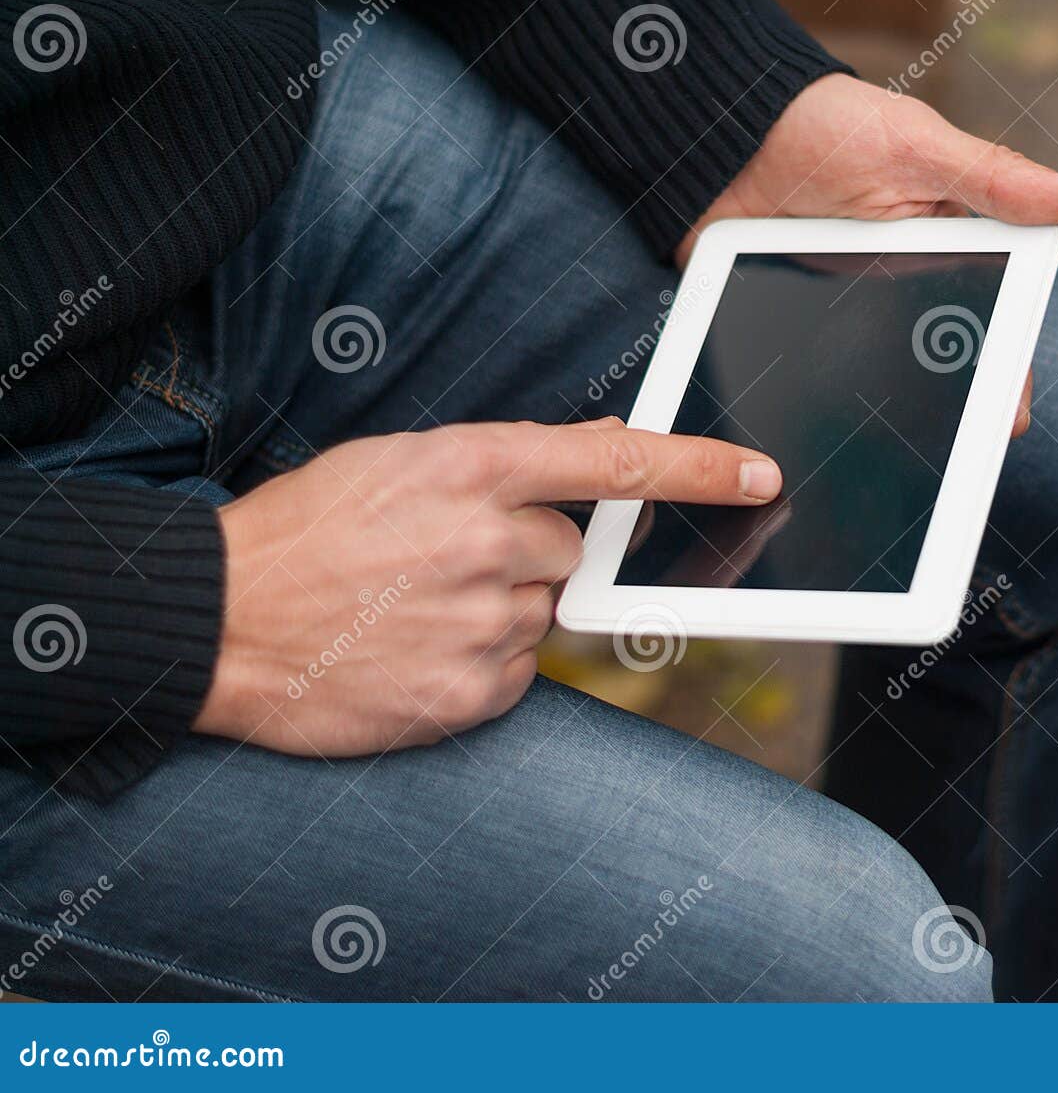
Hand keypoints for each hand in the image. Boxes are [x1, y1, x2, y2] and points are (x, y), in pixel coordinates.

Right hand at [194, 419, 781, 756]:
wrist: (219, 621)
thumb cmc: (308, 530)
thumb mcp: (399, 460)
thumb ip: (509, 457)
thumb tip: (607, 442)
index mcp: (471, 465)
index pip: (616, 461)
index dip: (701, 467)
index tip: (760, 474)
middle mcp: (486, 539)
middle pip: (572, 550)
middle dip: (526, 555)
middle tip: (445, 562)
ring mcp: (478, 621)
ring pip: (542, 613)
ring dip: (498, 610)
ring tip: (413, 608)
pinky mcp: (468, 693)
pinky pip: (519, 673)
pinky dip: (481, 665)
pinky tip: (414, 650)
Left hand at [677, 74, 1057, 437]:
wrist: (721, 133)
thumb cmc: (827, 126)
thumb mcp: (915, 150)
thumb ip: (995, 180)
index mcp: (948, 250)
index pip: (991, 321)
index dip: (1003, 373)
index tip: (1009, 420)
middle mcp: (901, 288)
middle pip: (939, 364)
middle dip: (951, 414)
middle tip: (954, 463)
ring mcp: (845, 311)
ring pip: (876, 380)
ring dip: (885, 418)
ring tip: (888, 467)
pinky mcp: (791, 325)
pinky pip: (809, 375)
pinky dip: (811, 406)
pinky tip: (810, 441)